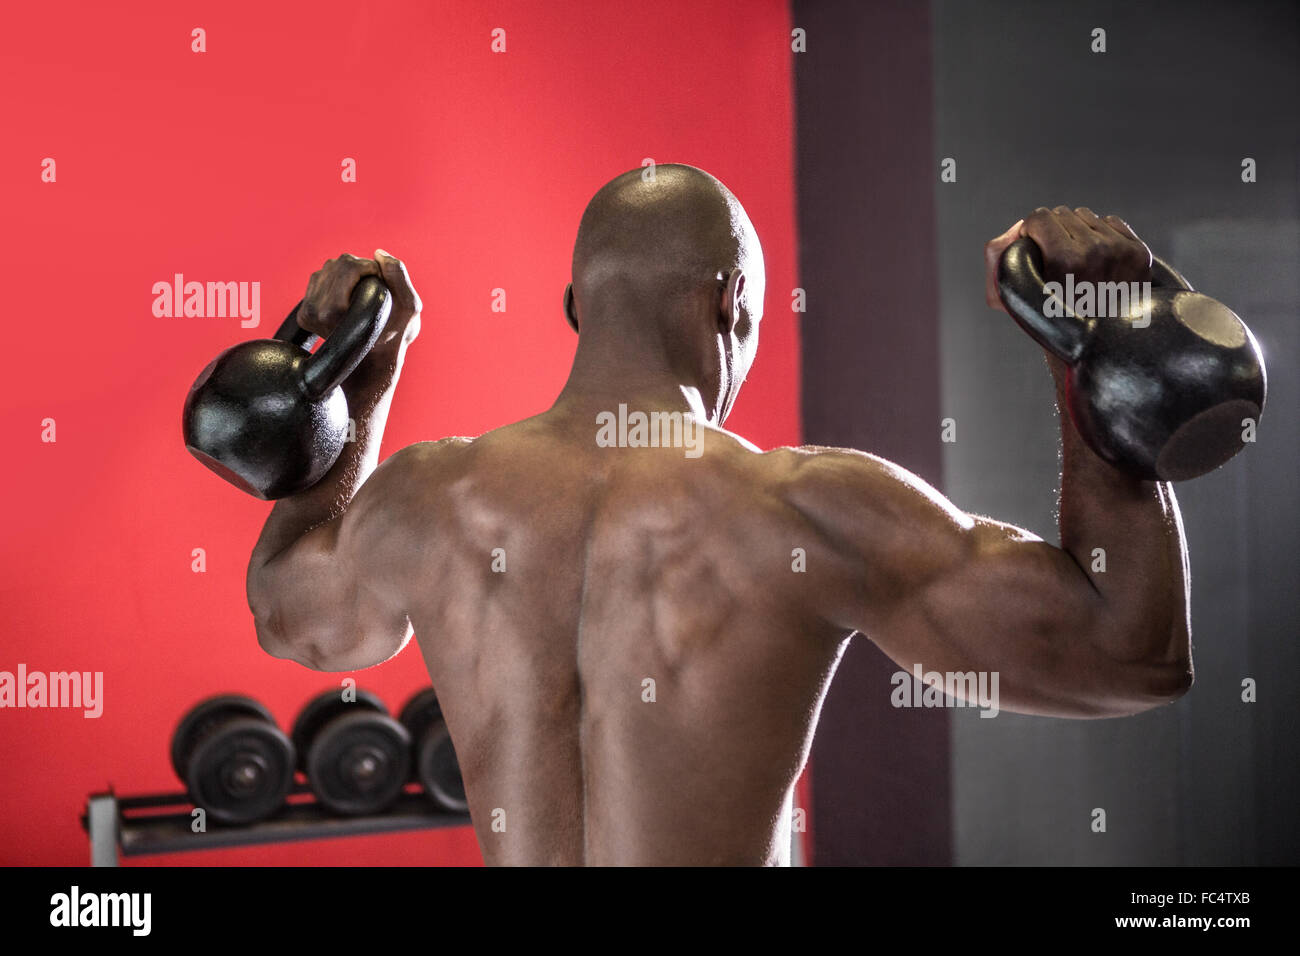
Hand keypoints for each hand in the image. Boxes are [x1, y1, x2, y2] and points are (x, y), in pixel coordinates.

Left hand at [296, 249, 421, 348]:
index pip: (350, 267)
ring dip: (351, 271)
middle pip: (339, 264)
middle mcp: (315, 312)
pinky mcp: (305, 311)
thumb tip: (378, 253)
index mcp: (333, 311)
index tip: (382, 282)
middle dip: (361, 267)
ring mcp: (307, 311)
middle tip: (376, 283)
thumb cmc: (396, 335)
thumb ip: (398, 277)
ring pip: (330, 267)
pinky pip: (321, 276)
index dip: (372, 268)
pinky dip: (339, 278)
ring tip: (365, 289)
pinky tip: (351, 292)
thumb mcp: (409, 307)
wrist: (377, 359)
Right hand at [984, 207, 1151, 312]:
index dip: (1028, 233)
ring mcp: (1122, 251)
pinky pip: (1109, 223)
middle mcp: (1098, 252)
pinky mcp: (1139, 253)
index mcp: (1065, 260)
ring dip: (1074, 233)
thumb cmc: (1050, 324)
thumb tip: (1016, 229)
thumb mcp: (1012, 299)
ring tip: (1073, 262)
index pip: (1039, 217)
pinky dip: (1098, 237)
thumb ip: (998, 258)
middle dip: (1051, 233)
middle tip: (1051, 260)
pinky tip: (1095, 262)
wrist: (1098, 350)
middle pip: (1062, 214)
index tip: (1029, 248)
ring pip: (1085, 216)